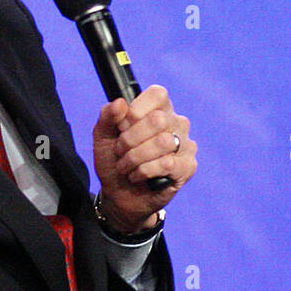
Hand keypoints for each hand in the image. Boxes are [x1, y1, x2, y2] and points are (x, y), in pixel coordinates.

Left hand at [92, 86, 196, 233]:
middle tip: (121, 151)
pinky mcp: (187, 166)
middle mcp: (176, 123)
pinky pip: (167, 163)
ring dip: (135, 158)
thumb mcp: (102, 137)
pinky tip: (138, 176)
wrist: (119, 195)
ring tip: (127, 167)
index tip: (122, 126)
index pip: (157, 95)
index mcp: (158, 109)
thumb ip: (107, 116)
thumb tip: (120, 103)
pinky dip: (145, 171)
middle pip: (157, 119)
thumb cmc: (114, 162)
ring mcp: (185, 144)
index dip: (136, 110)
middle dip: (131, 139)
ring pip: (163, 142)